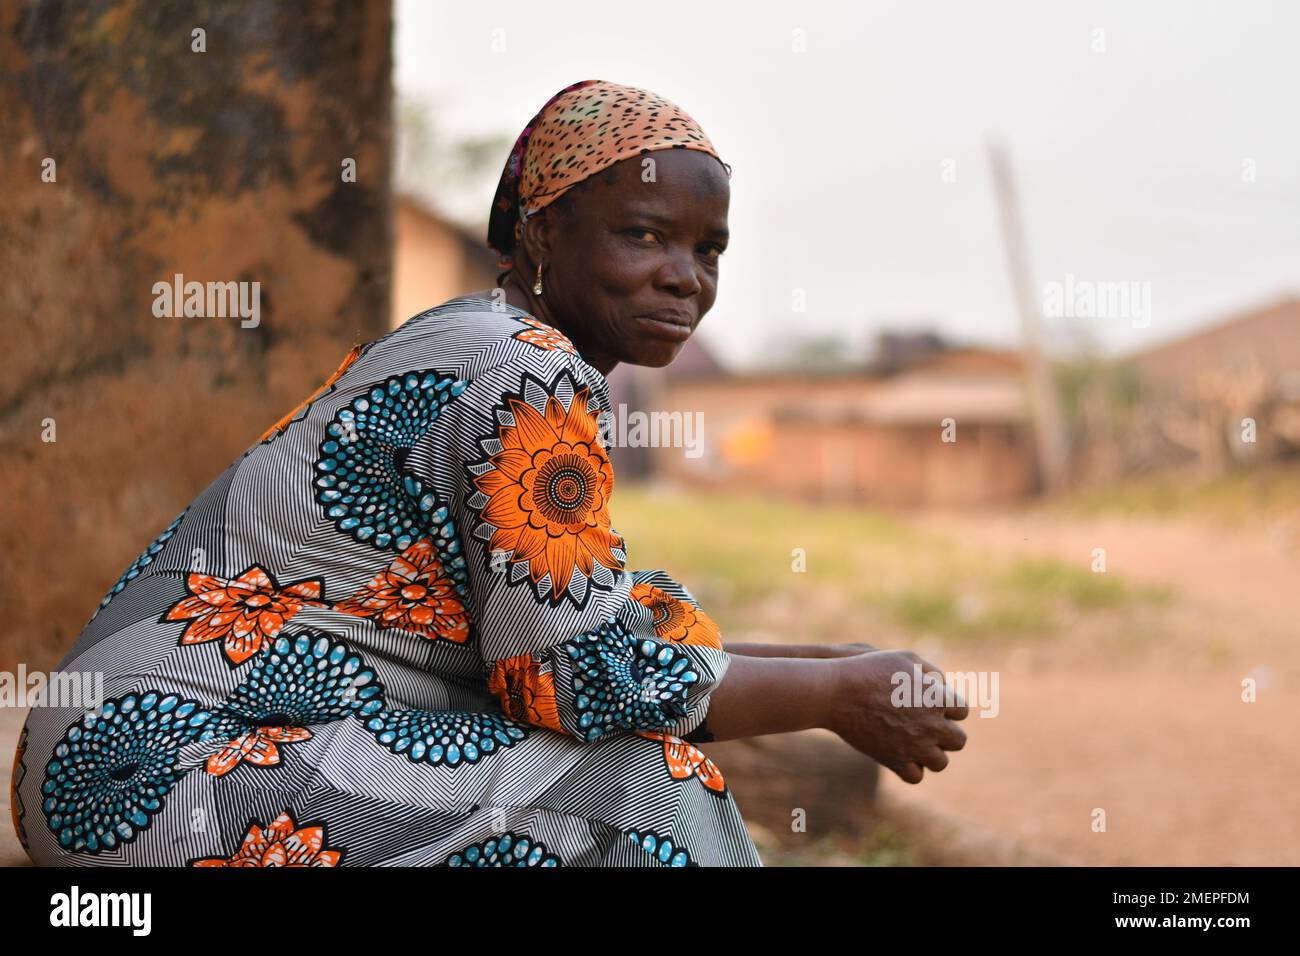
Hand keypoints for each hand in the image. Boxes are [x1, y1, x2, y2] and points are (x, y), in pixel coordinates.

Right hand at [824, 650, 967, 783]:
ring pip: (940, 763)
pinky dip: (912, 769)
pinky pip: (916, 776)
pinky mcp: (894, 761)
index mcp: (938, 698)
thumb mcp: (904, 658)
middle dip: (946, 733)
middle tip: (928, 726)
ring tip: (917, 743)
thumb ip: (930, 671)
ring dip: (932, 753)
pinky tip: (902, 755)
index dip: (949, 707)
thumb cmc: (869, 669)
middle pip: (958, 741)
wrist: (836, 692)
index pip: (962, 711)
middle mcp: (932, 725)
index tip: (933, 705)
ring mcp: (914, 746)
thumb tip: (943, 686)